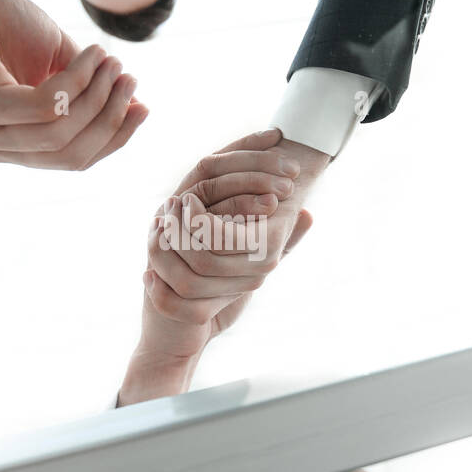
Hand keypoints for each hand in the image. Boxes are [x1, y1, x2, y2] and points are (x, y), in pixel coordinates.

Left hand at [0, 0, 147, 168]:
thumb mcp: (50, 57)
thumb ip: (83, 86)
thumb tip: (133, 105)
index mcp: (7, 144)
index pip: (72, 159)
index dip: (114, 138)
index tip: (143, 105)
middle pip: (71, 155)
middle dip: (111, 118)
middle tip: (129, 76)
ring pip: (61, 134)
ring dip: (97, 95)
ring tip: (109, 59)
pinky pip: (45, 107)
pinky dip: (76, 80)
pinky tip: (88, 53)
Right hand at [118, 129, 312, 404]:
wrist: (178, 337)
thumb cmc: (213, 301)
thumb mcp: (253, 265)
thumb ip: (278, 240)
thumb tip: (307, 213)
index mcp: (191, 205)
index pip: (217, 159)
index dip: (247, 145)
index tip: (279, 135)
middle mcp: (172, 209)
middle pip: (210, 168)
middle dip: (254, 167)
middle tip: (291, 176)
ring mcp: (165, 229)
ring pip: (203, 197)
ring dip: (243, 198)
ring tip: (278, 203)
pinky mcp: (163, 254)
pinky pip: (195, 233)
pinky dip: (226, 230)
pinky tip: (255, 230)